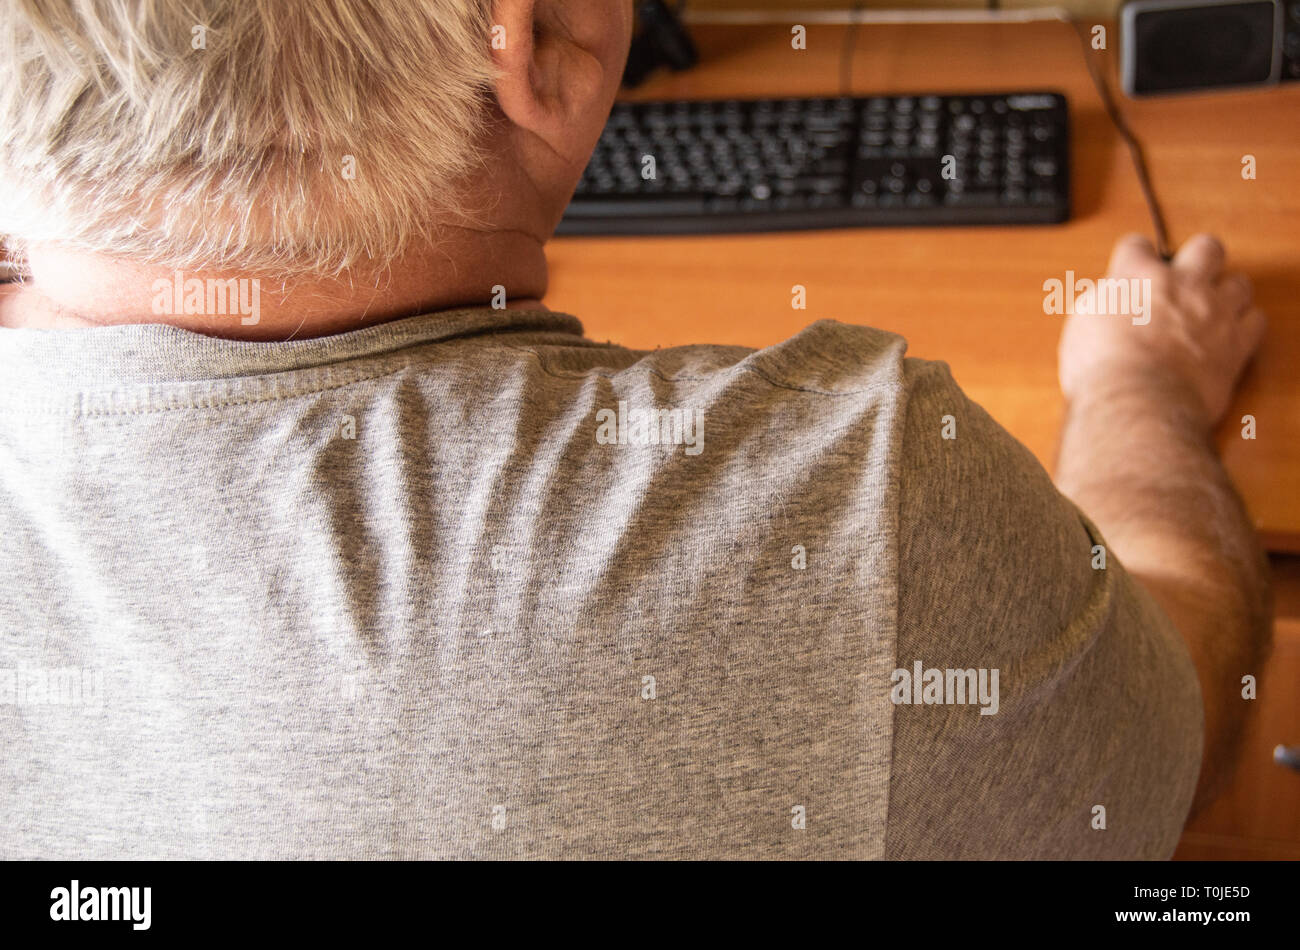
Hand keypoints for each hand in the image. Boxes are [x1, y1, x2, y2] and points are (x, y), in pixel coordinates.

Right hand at [1058, 233, 1266, 427]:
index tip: (1131, 268)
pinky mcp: (1237, 342)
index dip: (1133, 257)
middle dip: (1196, 259)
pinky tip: (1229, 336)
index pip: (1135, 246)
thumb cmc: (1101, 370)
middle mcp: (1181, 284)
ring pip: (1238, 283)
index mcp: (1136, 277)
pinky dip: (1244, 326)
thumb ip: (1101, 304)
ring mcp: (1215, 311)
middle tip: (1185, 280)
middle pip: (1205, 247)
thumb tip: (1110, 301)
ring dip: (1225, 294)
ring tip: (1211, 310)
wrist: (1136, 402)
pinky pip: (1256, 320)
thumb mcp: (1080, 327)